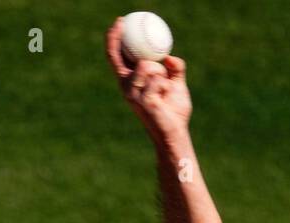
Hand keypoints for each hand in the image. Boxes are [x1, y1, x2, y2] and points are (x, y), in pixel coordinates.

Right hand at [105, 17, 191, 142]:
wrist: (175, 133)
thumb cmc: (173, 112)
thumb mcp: (175, 85)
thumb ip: (174, 70)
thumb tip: (171, 58)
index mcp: (130, 83)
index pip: (117, 58)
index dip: (115, 39)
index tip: (121, 22)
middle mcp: (126, 87)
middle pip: (121, 58)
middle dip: (118, 37)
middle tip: (124, 22)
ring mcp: (132, 94)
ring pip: (146, 65)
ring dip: (160, 72)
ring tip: (164, 87)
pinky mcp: (142, 100)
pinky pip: (158, 78)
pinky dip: (166, 84)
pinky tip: (165, 97)